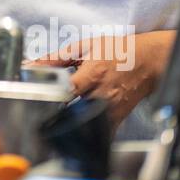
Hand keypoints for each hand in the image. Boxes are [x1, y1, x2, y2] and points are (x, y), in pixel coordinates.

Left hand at [32, 32, 168, 130]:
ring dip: (69, 123)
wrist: (148, 62)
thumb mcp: (85, 46)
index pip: (70, 90)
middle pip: (73, 110)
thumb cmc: (118, 51)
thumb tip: (31, 65)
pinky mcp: (117, 118)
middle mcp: (103, 94)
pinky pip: (98, 132)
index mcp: (93, 73)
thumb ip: (56, 58)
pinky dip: (86, 132)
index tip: (38, 100)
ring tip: (57, 121)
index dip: (53, 96)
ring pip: (85, 124)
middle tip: (42, 114)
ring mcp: (111, 109)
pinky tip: (76, 128)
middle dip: (56, 113)